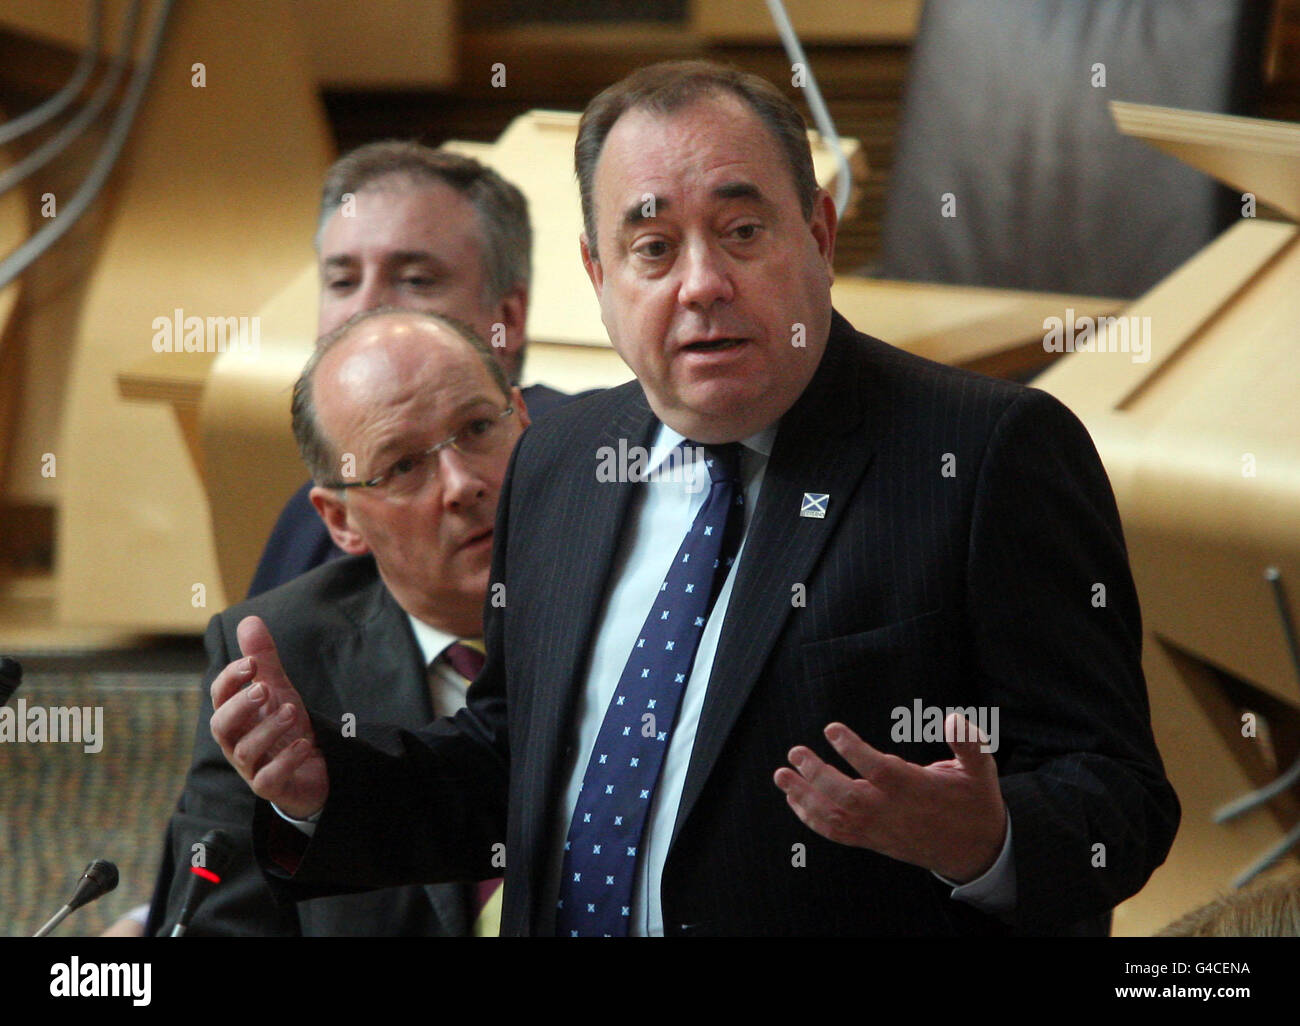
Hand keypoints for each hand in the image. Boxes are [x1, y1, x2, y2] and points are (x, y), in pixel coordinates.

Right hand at [210, 615, 328, 818]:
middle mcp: (236, 742)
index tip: (251, 662)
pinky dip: (285, 761)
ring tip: (291, 711)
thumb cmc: (284, 728)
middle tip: (263, 688)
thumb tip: (249, 619)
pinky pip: (269, 779)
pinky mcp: (271, 788)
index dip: (230, 679)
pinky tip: (304, 744)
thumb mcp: (277, 689)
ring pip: (245, 752)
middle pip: (220, 726)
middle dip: (239, 706)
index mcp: (234, 716)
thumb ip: (263, 659)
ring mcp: (252, 768)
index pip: (219, 696)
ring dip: (267, 729)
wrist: (311, 769)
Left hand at [773, 714, 1005, 882]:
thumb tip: (955, 718)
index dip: (853, 750)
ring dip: (804, 797)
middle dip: (817, 775)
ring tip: (781, 775)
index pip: (879, 770)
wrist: (975, 850)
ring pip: (836, 818)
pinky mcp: (872, 840)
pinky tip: (793, 799)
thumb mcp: (980, 769)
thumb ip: (968, 743)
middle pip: (848, 796)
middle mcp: (893, 812)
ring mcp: (879, 829)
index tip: (831, 729)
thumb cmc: (974, 801)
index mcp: (916, 789)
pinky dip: (811, 819)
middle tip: (795, 751)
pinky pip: (836, 834)